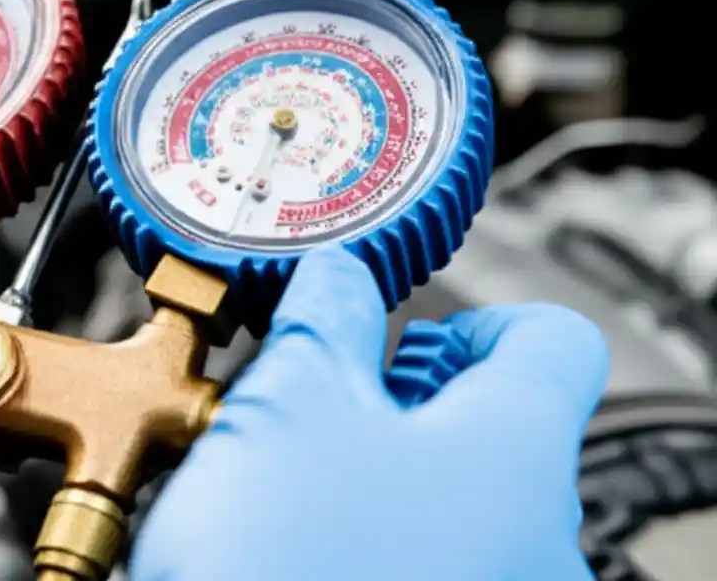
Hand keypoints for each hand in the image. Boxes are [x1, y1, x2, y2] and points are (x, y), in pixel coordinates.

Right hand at [130, 244, 606, 580]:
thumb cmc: (287, 571)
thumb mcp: (287, 405)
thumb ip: (324, 318)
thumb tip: (337, 279)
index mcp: (516, 448)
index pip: (549, 337)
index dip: (471, 318)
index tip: (404, 335)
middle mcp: (538, 535)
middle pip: (487, 430)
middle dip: (390, 407)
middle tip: (310, 408)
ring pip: (448, 508)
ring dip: (368, 479)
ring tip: (281, 485)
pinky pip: (427, 569)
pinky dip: (367, 545)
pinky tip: (291, 551)